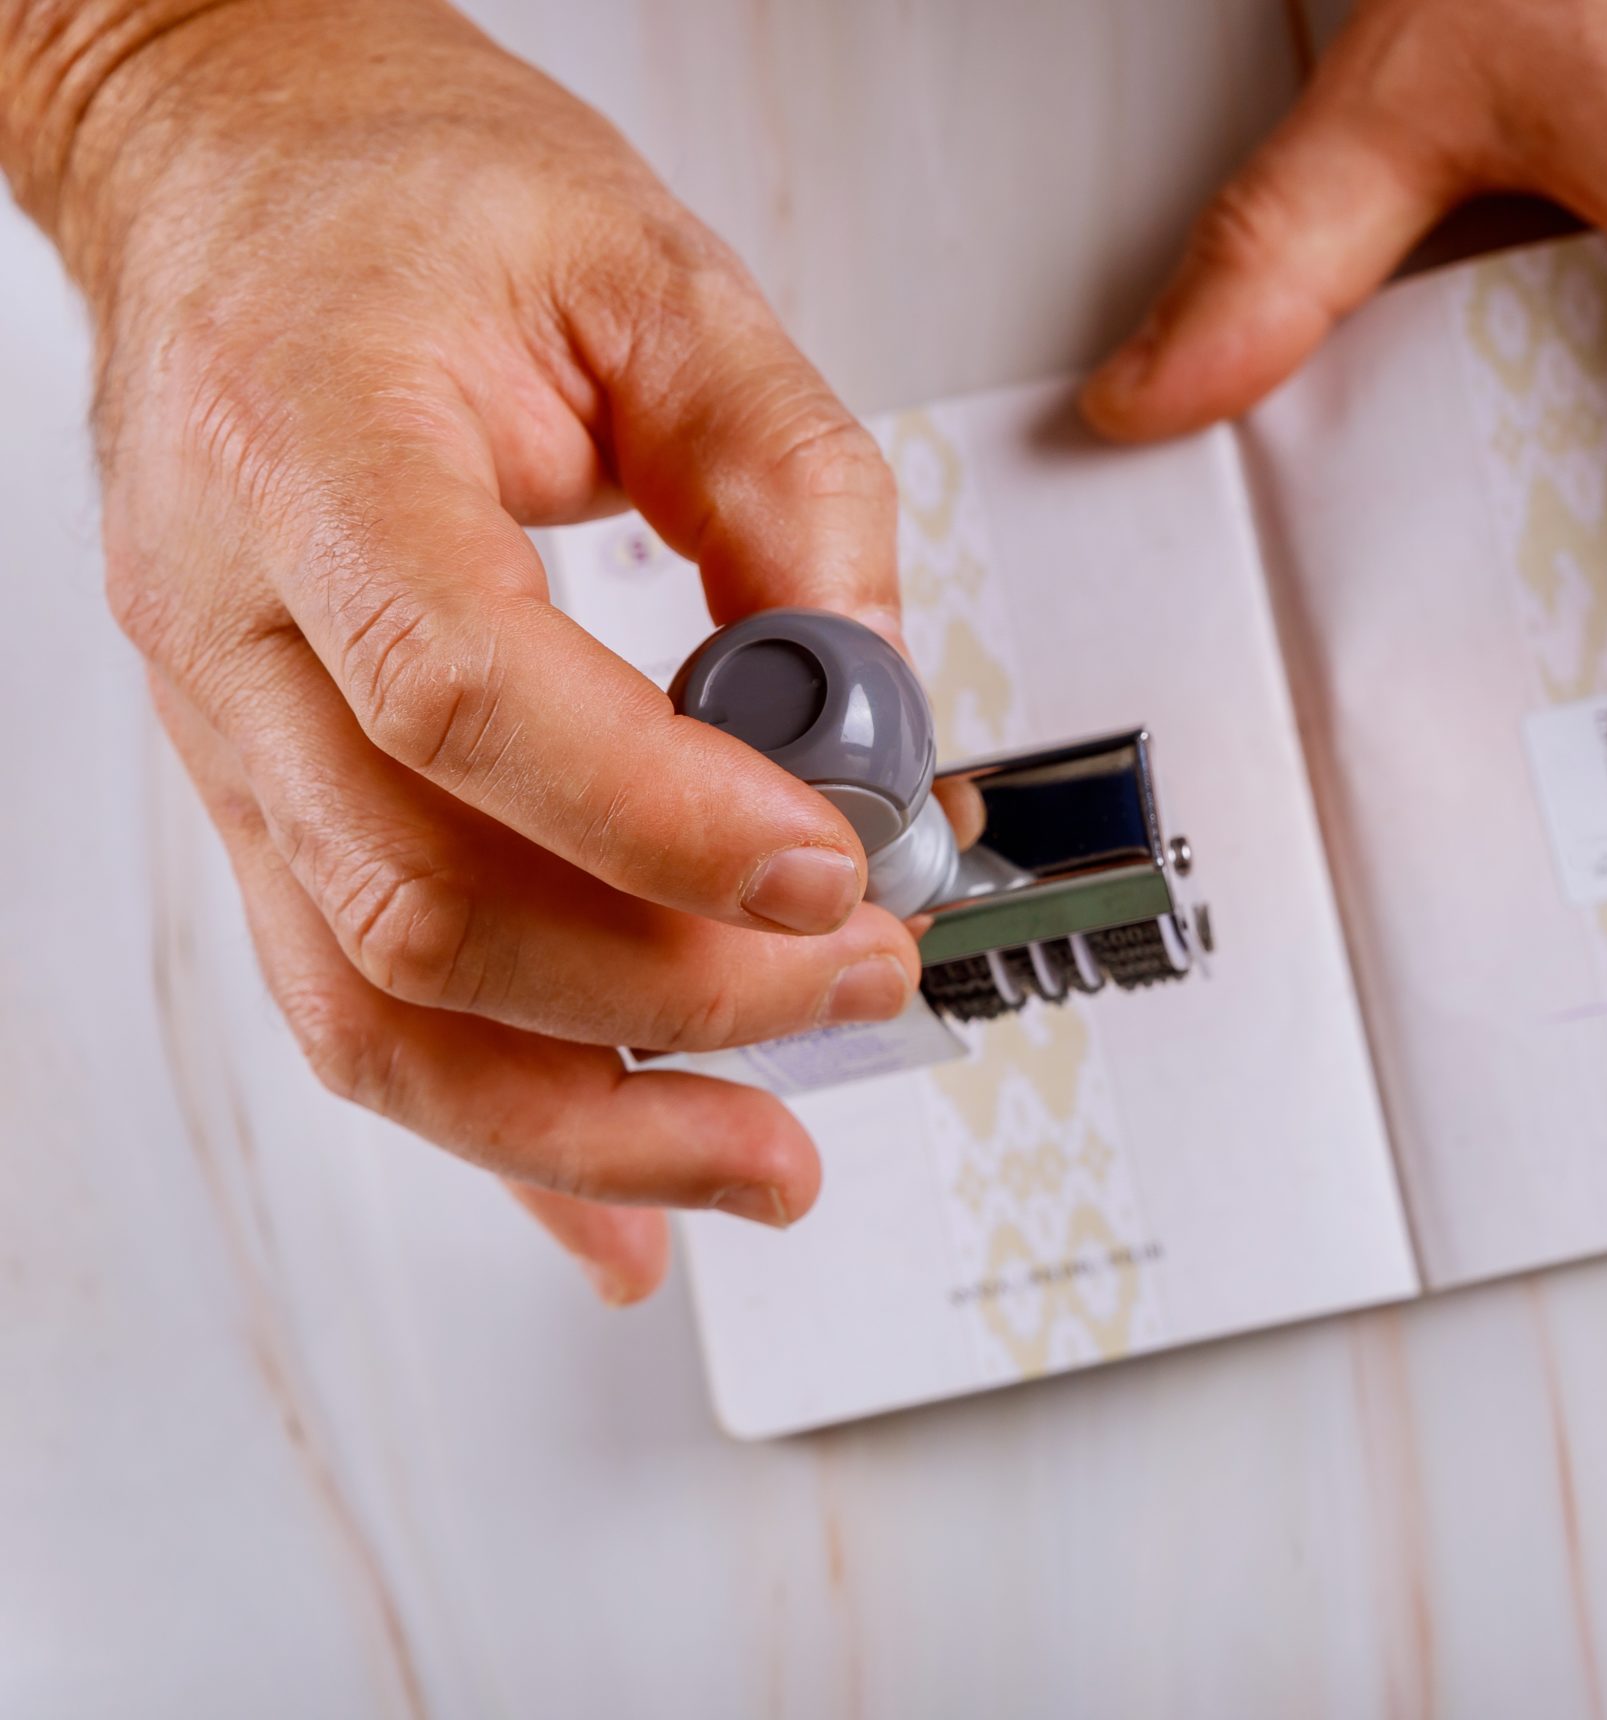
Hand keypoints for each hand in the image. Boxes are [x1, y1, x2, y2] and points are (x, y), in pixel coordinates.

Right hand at [3, 0, 917, 1303]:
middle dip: (673, 988)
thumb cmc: (416, 198)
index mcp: (310, 446)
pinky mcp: (266, 796)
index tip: (832, 868)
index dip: (661, 818)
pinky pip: (357, 1007)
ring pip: (373, 1008)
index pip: (465, 692)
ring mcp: (224, 731)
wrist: (243, 176)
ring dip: (587, 1116)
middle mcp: (229, 618)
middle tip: (861, 979)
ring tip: (768, 1156)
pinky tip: (616, 1200)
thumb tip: (874, 714)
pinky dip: (501, 1124)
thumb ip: (793, 488)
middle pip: (421, 900)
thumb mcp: (659, 278)